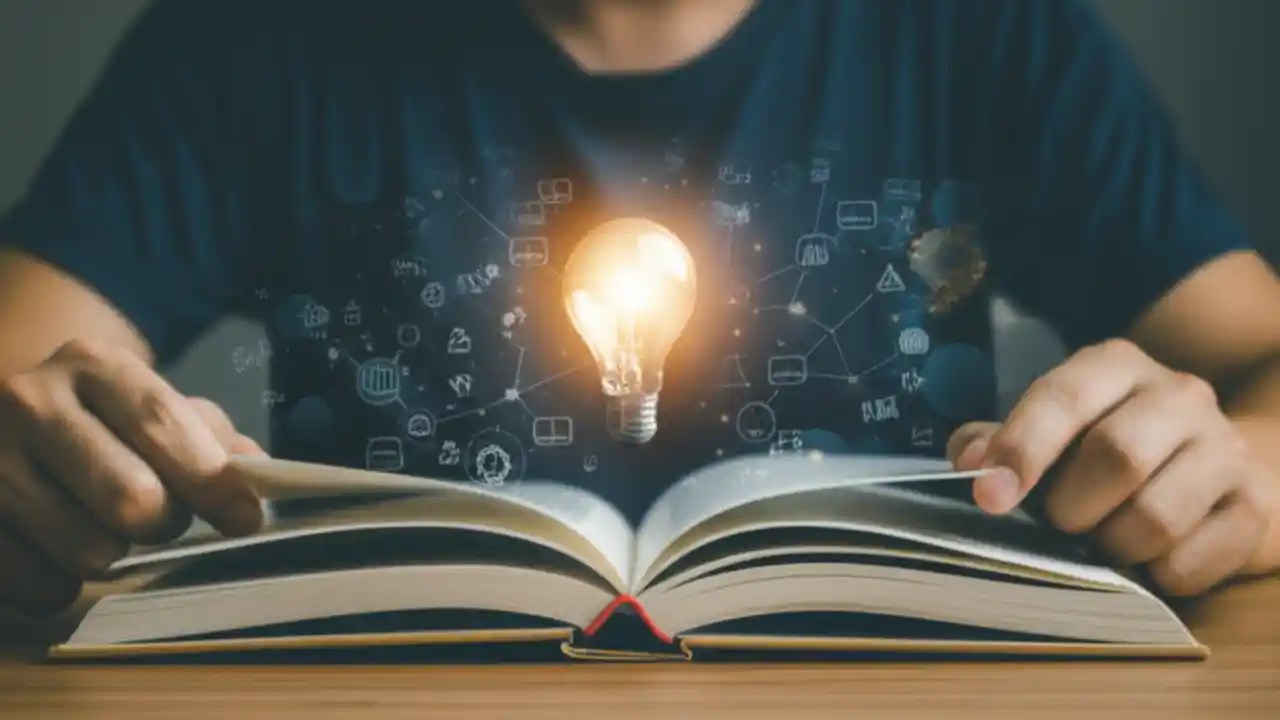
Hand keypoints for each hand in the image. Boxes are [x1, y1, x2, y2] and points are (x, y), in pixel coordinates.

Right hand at [0, 339, 264, 616]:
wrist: (7, 424)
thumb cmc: (103, 421)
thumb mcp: (157, 407)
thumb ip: (213, 438)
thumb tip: (261, 476)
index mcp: (93, 365)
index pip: (161, 423)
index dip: (212, 479)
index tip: (246, 518)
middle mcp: (31, 402)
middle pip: (131, 498)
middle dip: (164, 521)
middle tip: (161, 517)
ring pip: (89, 550)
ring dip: (115, 554)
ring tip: (104, 527)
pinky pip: (40, 584)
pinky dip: (64, 583)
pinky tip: (59, 550)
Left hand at [948, 338, 1273, 595]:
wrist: (1214, 461)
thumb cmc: (1108, 443)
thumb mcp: (1052, 428)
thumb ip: (1000, 440)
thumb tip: (970, 461)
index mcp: (1115, 367)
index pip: (1064, 397)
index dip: (1022, 448)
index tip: (989, 497)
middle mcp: (1178, 394)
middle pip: (1118, 455)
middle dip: (1070, 507)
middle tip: (1058, 524)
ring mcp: (1225, 447)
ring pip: (1156, 516)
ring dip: (1112, 546)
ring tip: (1102, 541)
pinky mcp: (1253, 503)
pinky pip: (1190, 561)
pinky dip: (1153, 574)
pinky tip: (1147, 558)